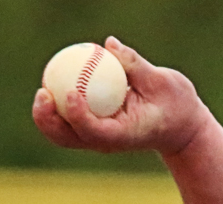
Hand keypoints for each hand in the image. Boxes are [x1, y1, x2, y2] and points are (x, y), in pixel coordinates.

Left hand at [31, 36, 210, 157]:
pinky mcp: (94, 130)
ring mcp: (98, 139)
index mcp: (124, 135)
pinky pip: (68, 121)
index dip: (77, 114)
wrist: (180, 129)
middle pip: (68, 138)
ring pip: (63, 134)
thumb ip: (136, 65)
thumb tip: (109, 44)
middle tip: (43, 92)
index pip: (94, 131)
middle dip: (49, 120)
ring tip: (42, 89)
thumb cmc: (177, 106)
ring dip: (46, 116)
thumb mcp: (165, 83)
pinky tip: (53, 83)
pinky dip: (58, 106)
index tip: (71, 92)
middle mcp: (106, 141)